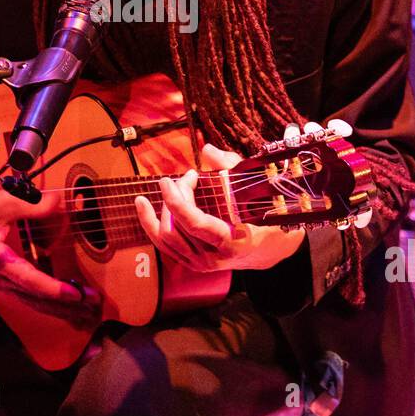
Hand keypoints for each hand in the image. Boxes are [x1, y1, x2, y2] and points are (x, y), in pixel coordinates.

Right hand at [0, 128, 99, 321]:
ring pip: (35, 302)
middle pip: (36, 298)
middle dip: (67, 305)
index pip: (30, 280)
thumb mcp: (3, 202)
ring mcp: (1, 281)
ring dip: (62, 308)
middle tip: (93, 304)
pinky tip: (69, 304)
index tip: (76, 294)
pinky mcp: (5, 280)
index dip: (54, 289)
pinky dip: (51, 302)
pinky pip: (31, 296)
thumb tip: (60, 202)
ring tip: (87, 310)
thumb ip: (33, 205)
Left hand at [133, 120, 353, 272]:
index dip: (177, 201)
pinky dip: (152, 224)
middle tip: (188, 177)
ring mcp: (201, 265)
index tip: (168, 181)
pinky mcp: (191, 263)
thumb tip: (207, 151)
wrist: (269, 249)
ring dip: (162, 209)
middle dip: (174, 197)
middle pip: (176, 227)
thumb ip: (230, 167)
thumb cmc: (265, 215)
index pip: (195, 224)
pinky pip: (164, 245)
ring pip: (165, 238)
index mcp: (233, 242)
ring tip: (170, 187)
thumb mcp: (256, 189)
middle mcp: (214, 258)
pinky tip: (145, 206)